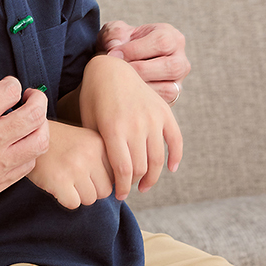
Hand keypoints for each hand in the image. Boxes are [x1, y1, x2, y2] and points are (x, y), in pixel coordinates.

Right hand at [0, 75, 49, 221]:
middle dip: (37, 100)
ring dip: (38, 127)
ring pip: (38, 143)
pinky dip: (27, 152)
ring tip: (29, 122)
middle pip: (34, 115)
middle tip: (31, 98)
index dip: (12, 85)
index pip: (10, 92)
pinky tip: (16, 145)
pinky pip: (26, 167)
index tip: (8, 88)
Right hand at [26, 119, 115, 209]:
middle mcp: (89, 154)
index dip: (101, 178)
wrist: (26, 137)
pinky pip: (73, 204)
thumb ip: (104, 158)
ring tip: (66, 181)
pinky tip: (57, 186)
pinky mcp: (58, 180)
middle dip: (91, 190)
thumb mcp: (85, 140)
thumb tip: (121, 187)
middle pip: (105, 191)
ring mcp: (74, 167)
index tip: (89, 173)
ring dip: (78, 195)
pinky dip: (65, 199)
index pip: (116, 176)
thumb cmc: (58, 143)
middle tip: (76, 179)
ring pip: (90, 199)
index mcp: (99, 143)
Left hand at [79, 54, 182, 197]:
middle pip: (141, 168)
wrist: (110, 70)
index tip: (119, 195)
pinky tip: (170, 169)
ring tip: (144, 185)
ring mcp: (153, 118)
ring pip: (158, 159)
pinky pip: (176, 141)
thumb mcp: (89, 123)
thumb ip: (99, 149)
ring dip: (152, 177)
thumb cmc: (94, 99)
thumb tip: (105, 178)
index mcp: (114, 129)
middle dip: (134, 183)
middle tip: (128, 189)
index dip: (122, 188)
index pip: (123, 171)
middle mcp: (136, 125)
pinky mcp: (164, 113)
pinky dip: (176, 158)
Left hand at [97, 19, 189, 105]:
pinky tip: (127, 91)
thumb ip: (114, 35)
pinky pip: (162, 103)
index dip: (135, 49)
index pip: (162, 42)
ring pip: (169, 88)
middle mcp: (180, 59)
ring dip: (141, 86)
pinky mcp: (171, 98)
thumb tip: (115, 48)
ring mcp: (178, 80)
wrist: (120, 61)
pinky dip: (142, 99)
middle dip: (140, 70)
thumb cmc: (120, 44)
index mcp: (170, 36)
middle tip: (118, 70)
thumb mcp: (115, 33)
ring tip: (122, 81)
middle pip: (172, 67)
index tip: (113, 54)